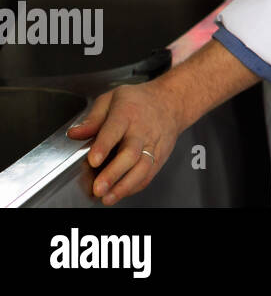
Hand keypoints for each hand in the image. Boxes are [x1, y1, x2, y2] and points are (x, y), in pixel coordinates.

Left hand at [66, 81, 183, 205]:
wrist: (171, 102)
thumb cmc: (138, 102)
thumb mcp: (112, 99)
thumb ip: (93, 118)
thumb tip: (75, 133)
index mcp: (127, 113)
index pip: (114, 130)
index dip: (103, 146)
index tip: (93, 160)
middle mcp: (142, 130)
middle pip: (130, 153)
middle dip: (113, 173)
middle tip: (98, 187)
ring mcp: (154, 145)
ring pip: (142, 167)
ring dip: (125, 185)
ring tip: (108, 197)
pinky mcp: (160, 156)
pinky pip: (149, 174)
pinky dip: (135, 186)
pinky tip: (120, 193)